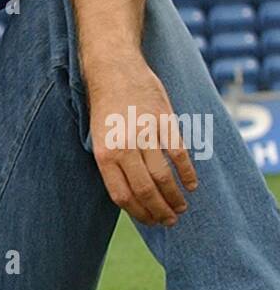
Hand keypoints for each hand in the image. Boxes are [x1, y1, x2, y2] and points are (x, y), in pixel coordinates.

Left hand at [85, 54, 199, 227]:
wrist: (114, 68)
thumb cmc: (104, 107)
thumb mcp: (98, 138)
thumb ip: (114, 166)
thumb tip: (133, 198)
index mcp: (104, 153)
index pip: (123, 196)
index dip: (140, 214)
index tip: (151, 221)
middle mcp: (124, 145)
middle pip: (146, 190)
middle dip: (160, 211)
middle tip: (170, 221)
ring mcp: (146, 132)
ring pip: (164, 176)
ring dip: (175, 197)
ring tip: (181, 207)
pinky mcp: (164, 119)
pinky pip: (179, 153)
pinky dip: (188, 173)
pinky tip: (191, 184)